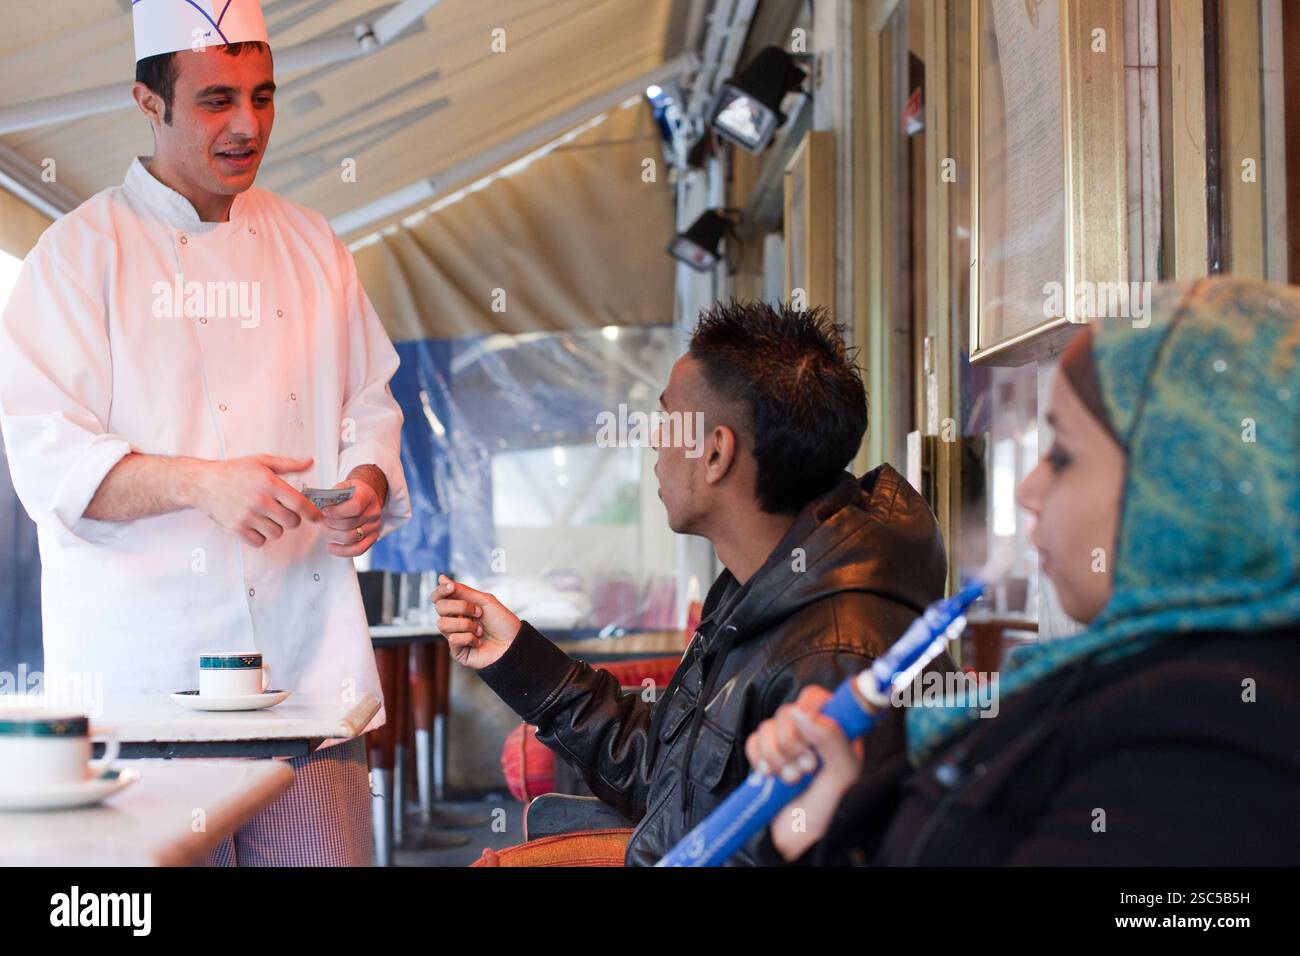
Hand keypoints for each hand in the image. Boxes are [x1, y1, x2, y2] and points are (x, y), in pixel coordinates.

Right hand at [193, 455, 322, 548]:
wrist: (203, 483)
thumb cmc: (233, 471)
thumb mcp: (262, 461)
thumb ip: (288, 464)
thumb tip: (310, 462)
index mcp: (269, 483)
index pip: (300, 504)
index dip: (313, 513)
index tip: (318, 517)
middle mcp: (260, 501)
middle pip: (291, 522)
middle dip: (291, 518)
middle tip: (283, 511)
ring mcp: (247, 516)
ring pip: (277, 533)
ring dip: (275, 527)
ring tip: (266, 516)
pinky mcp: (236, 528)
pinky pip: (260, 542)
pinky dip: (260, 537)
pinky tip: (255, 525)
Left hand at [320, 477, 382, 556]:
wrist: (366, 496)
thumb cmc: (351, 492)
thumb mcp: (342, 487)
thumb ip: (332, 496)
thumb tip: (317, 509)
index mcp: (367, 496)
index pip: (356, 506)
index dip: (337, 511)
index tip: (325, 511)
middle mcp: (374, 512)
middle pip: (350, 524)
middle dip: (331, 524)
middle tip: (322, 520)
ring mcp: (375, 526)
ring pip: (351, 537)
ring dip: (333, 535)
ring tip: (326, 529)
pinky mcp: (373, 538)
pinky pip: (358, 550)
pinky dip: (342, 551)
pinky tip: (330, 547)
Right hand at [432, 575, 520, 668]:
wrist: (513, 643)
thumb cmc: (502, 622)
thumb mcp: (484, 600)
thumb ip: (462, 590)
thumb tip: (442, 578)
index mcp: (460, 607)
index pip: (439, 597)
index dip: (441, 590)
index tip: (451, 586)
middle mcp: (455, 620)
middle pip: (440, 608)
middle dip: (461, 607)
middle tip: (479, 612)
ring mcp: (455, 635)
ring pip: (443, 624)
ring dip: (466, 624)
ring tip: (480, 630)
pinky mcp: (457, 651)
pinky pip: (453, 639)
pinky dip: (469, 638)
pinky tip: (478, 641)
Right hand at [744, 684, 864, 861]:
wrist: (800, 837)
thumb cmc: (829, 807)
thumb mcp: (842, 774)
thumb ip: (831, 738)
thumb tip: (803, 713)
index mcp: (834, 730)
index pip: (815, 698)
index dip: (807, 712)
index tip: (810, 737)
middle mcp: (809, 733)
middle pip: (787, 712)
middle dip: (791, 743)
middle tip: (805, 768)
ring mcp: (785, 744)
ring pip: (767, 727)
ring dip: (776, 756)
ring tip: (791, 779)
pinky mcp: (764, 756)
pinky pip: (752, 741)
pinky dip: (759, 758)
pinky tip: (770, 775)